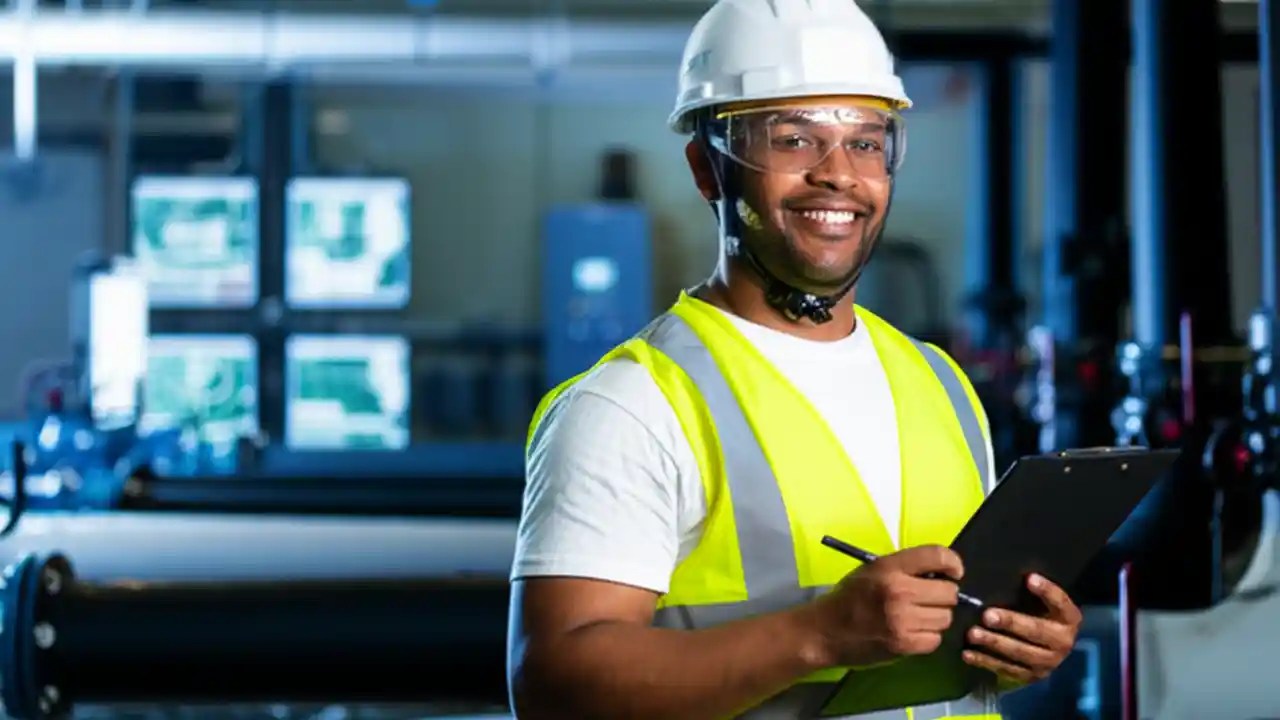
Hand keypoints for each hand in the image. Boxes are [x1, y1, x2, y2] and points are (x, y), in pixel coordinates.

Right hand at [810, 545, 964, 667]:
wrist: (825, 631)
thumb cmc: (849, 598)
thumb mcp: (872, 570)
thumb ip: (905, 568)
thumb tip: (941, 573)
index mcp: (889, 567)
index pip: (937, 555)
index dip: (952, 563)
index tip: (953, 572)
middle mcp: (899, 591)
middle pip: (949, 592)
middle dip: (943, 595)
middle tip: (928, 599)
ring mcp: (903, 620)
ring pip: (945, 617)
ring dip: (935, 617)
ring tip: (916, 617)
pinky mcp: (905, 645)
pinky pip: (935, 639)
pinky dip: (928, 637)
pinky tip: (911, 632)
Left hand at [962, 573, 1082, 686]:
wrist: (1051, 646)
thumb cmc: (1041, 613)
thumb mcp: (1044, 601)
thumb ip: (1032, 590)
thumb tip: (1012, 574)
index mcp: (1069, 619)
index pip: (1060, 603)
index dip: (1046, 591)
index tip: (1029, 578)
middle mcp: (1063, 643)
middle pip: (1036, 631)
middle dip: (1011, 623)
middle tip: (987, 615)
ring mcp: (1048, 663)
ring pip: (1020, 653)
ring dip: (994, 643)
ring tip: (973, 634)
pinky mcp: (1032, 676)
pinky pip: (1007, 670)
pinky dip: (986, 661)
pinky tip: (968, 653)